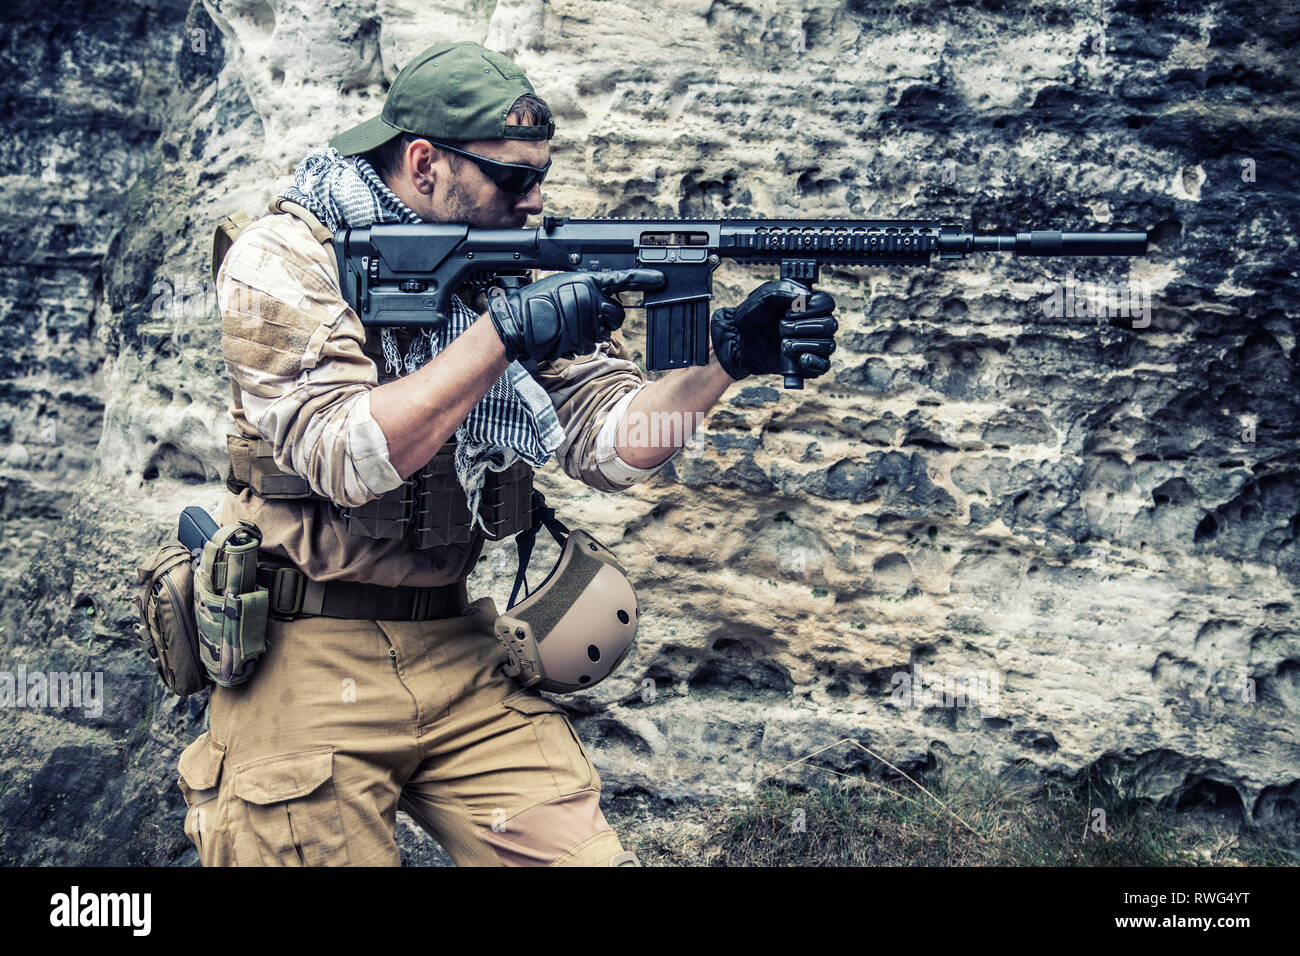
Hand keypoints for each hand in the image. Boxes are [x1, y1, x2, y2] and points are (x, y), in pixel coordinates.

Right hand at [487, 269, 664, 363]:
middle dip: (606, 321)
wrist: (517, 321)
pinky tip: (562, 337)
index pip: (622, 279)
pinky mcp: (581, 337)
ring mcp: (586, 319)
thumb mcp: (562, 285)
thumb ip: (586, 290)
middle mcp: (590, 298)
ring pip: (603, 334)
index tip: (661, 279)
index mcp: (587, 281)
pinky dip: (578, 345)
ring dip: (589, 334)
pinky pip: (590, 346)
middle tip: (585, 319)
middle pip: (617, 315)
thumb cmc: (535, 303)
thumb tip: (603, 301)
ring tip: (566, 327)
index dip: (644, 279)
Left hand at [710, 279, 836, 381]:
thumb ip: (785, 290)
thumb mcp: (764, 296)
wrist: (737, 340)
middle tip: (782, 328)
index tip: (790, 311)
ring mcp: (812, 345)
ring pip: (827, 345)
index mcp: (808, 306)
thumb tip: (807, 296)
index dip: (812, 308)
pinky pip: (824, 366)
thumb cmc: (751, 316)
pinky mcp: (806, 364)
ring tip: (784, 344)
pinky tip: (800, 359)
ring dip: (805, 344)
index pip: (828, 304)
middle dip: (805, 327)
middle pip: (830, 325)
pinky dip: (814, 362)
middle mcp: (814, 325)